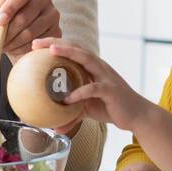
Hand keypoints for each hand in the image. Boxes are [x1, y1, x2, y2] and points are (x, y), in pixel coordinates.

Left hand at [0, 0, 60, 62]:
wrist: (17, 43)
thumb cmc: (6, 25)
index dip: (10, 6)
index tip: (0, 22)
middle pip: (24, 16)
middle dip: (8, 32)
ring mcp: (53, 14)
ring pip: (30, 32)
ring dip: (14, 42)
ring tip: (6, 46)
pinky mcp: (57, 31)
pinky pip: (38, 43)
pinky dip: (24, 49)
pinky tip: (18, 49)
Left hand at [30, 37, 152, 131]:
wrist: (136, 115)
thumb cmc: (111, 107)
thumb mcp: (88, 109)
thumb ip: (71, 114)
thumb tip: (55, 127)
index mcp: (92, 68)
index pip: (72, 50)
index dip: (54, 44)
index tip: (35, 44)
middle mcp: (99, 67)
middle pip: (76, 48)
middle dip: (56, 43)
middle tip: (36, 43)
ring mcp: (106, 77)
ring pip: (86, 58)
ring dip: (68, 53)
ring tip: (51, 52)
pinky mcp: (111, 90)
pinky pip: (93, 88)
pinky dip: (80, 92)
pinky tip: (67, 99)